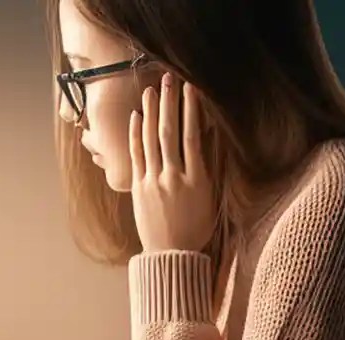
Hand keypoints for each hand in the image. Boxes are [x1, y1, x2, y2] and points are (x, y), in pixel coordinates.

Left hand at [129, 72, 216, 252]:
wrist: (171, 254)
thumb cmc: (196, 227)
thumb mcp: (210, 198)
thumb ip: (207, 168)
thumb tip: (207, 139)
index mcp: (198, 179)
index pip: (193, 137)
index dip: (191, 111)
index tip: (191, 89)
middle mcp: (174, 177)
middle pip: (169, 133)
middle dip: (169, 104)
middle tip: (169, 79)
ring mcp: (154, 182)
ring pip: (150, 142)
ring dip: (150, 114)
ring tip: (151, 91)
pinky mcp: (138, 188)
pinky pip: (136, 157)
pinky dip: (135, 136)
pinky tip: (135, 118)